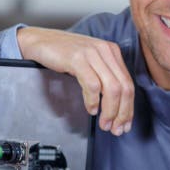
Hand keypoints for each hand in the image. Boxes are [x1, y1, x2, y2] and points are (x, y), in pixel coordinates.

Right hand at [17, 27, 133, 135]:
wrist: (40, 40)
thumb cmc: (64, 55)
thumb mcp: (91, 63)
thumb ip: (105, 77)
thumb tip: (117, 106)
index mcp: (112, 52)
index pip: (128, 84)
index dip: (129, 108)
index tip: (125, 124)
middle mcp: (106, 51)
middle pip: (124, 88)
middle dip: (122, 113)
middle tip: (116, 129)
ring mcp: (92, 54)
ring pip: (112, 88)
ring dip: (109, 111)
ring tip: (104, 123)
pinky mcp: (77, 58)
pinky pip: (93, 84)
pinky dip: (93, 101)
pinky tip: (91, 109)